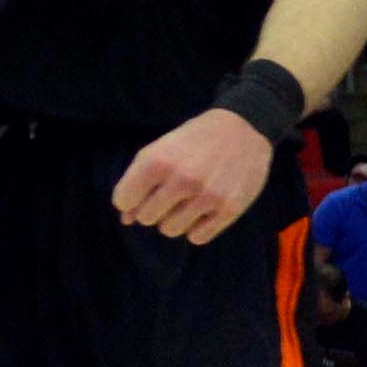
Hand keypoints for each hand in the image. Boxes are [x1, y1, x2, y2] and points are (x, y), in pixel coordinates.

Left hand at [110, 108, 276, 245]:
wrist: (243, 128)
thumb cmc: (193, 141)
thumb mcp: (159, 151)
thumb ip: (137, 182)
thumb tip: (126, 220)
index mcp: (158, 161)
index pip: (123, 201)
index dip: (130, 198)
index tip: (142, 191)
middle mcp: (182, 179)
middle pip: (146, 218)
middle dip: (154, 208)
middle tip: (170, 193)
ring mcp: (207, 195)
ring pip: (170, 231)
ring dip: (175, 219)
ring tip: (188, 200)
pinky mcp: (230, 208)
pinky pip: (197, 238)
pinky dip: (197, 228)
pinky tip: (204, 209)